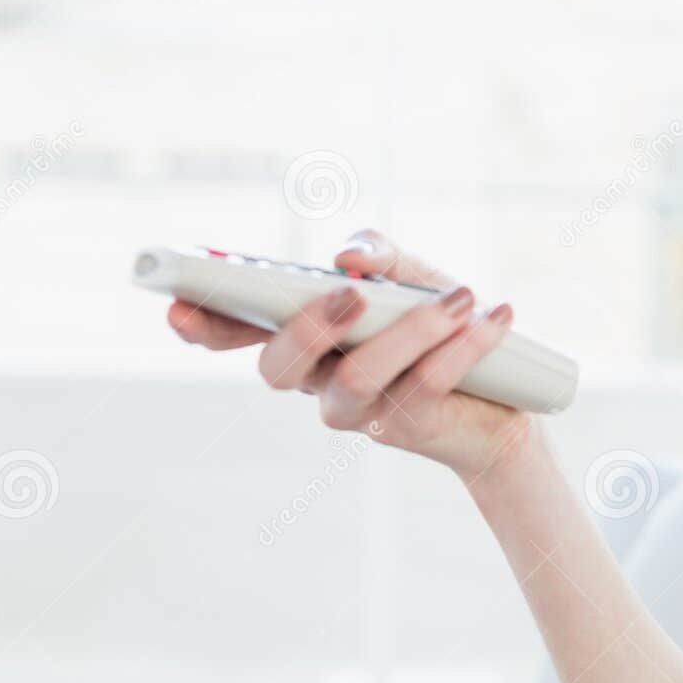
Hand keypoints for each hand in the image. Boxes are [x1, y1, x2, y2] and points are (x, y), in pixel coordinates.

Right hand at [166, 230, 536, 478]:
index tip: (177, 306)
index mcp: (302, 335)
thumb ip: (379, 254)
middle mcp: (315, 378)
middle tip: (352, 293)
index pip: (234, 332)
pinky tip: (494, 315)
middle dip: (309, 326)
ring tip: (460, 297)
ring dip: (411, 330)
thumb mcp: (412, 273)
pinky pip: (424, 386)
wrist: (505, 390)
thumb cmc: (442, 319)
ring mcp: (355, 410)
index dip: (201, 324)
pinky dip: (463, 345)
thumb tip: (349, 257)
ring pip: (357, 379)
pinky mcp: (403, 428)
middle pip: (278, 368)